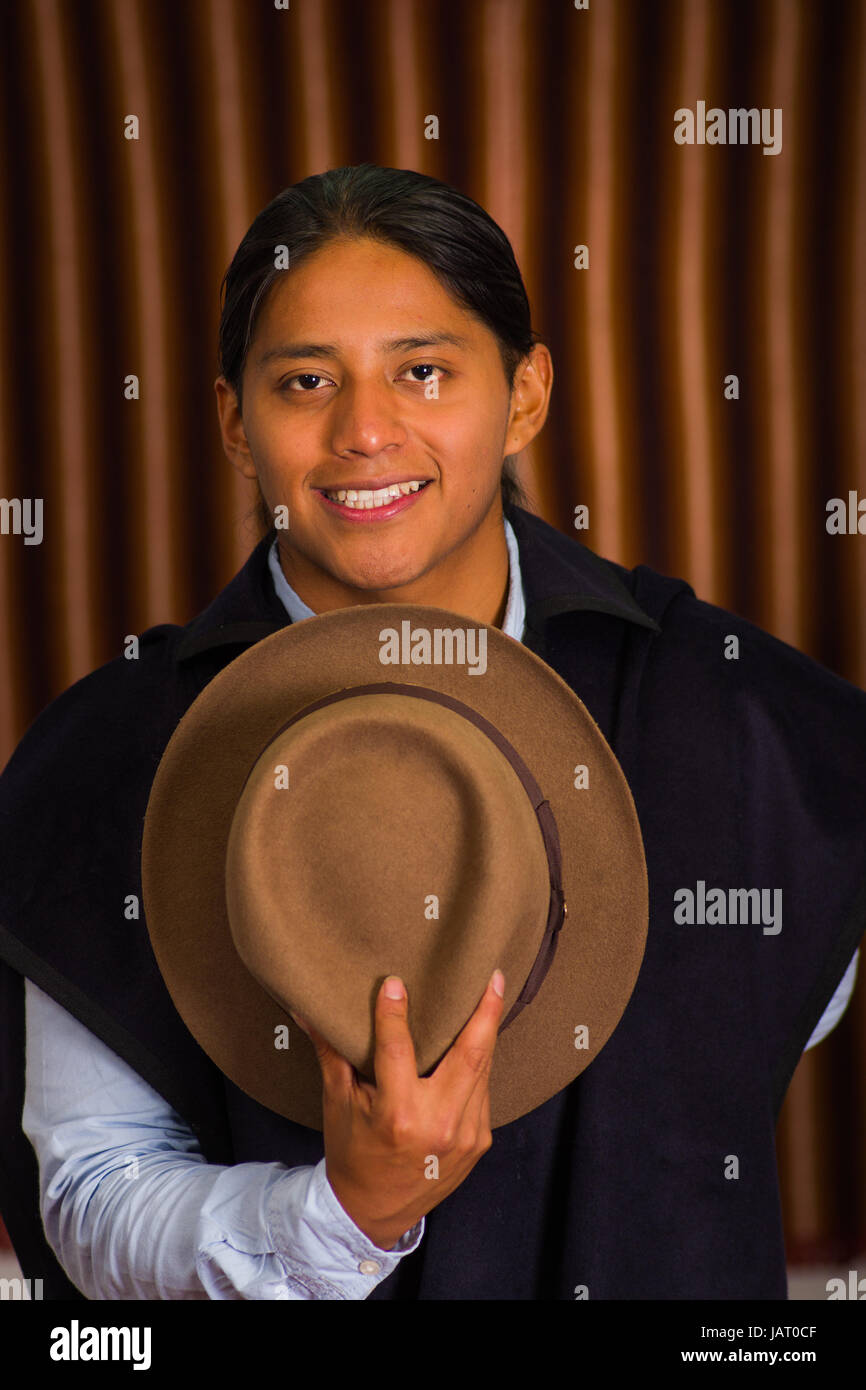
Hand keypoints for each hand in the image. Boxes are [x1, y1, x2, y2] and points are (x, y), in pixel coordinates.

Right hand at [291, 969, 504, 1250]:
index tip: (394, 983)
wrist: (374, 1213)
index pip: (399, 1050)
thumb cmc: (352, 1154)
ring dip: (486, 1033)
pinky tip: (478, 1041)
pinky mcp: (479, 1141)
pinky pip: (482, 1091)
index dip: (394, 1013)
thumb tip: (307, 1010)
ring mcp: (466, 1135)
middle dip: (485, 1012)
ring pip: (483, 1070)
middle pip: (471, 1054)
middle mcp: (439, 1124)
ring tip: (489, 996)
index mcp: (399, 1115)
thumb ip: (331, 1053)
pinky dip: (479, 1064)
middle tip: (492, 976)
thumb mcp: (338, 1104)